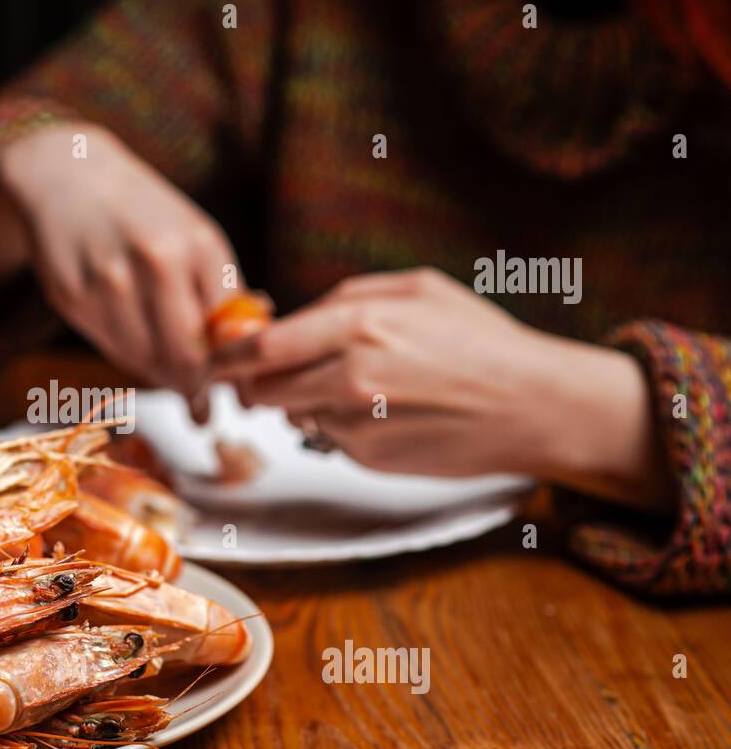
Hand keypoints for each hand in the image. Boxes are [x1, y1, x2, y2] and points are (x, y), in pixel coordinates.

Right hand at [0, 123, 240, 396]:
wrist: (68, 176)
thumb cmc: (144, 213)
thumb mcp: (196, 238)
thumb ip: (223, 293)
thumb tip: (252, 349)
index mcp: (194, 247)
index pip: (223, 335)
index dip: (231, 375)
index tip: (238, 398)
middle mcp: (151, 263)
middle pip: (182, 360)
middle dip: (195, 389)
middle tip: (201, 407)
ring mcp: (106, 282)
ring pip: (142, 361)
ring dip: (160, 376)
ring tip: (168, 373)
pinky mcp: (70, 296)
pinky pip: (109, 348)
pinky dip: (127, 355)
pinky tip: (133, 341)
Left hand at [213, 268, 672, 512]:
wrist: (535, 407)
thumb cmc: (482, 342)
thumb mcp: (418, 289)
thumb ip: (347, 297)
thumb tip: (294, 316)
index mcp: (358, 324)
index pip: (261, 346)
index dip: (227, 355)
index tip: (214, 357)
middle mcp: (348, 376)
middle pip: (262, 389)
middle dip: (255, 385)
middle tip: (263, 378)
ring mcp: (356, 423)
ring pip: (291, 417)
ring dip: (300, 406)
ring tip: (352, 388)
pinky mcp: (368, 458)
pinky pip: (328, 439)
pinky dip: (338, 427)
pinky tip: (385, 414)